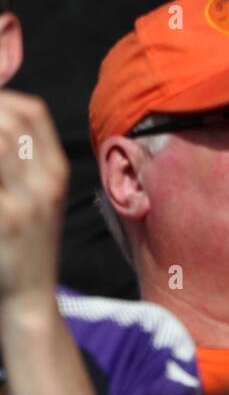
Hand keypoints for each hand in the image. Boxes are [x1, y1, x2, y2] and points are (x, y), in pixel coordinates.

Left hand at [0, 92, 66, 306]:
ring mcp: (24, 206)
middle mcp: (46, 185)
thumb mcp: (40, 196)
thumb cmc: (26, 242)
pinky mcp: (3, 224)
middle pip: (9, 127)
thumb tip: (0, 119)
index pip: (34, 113)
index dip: (1, 98)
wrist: (28, 297)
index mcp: (57, 172)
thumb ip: (24, 159)